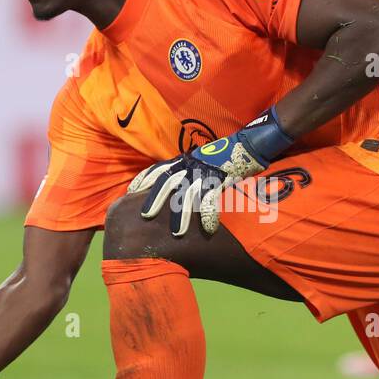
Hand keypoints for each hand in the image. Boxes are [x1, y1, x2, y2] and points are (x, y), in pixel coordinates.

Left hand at [128, 133, 266, 236]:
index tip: (130, 193)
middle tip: (144, 216)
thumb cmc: (223, 157)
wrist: (248, 144)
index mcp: (183, 160)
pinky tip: (209, 229)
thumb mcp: (198, 161)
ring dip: (181, 215)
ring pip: (187, 194)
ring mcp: (204, 171)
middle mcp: (190, 165)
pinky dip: (210, 215)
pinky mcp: (220, 178)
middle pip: (166, 181)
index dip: (143, 180)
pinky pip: (212, 199)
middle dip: (155, 199)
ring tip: (177, 233)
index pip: (157, 169)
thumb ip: (186, 171)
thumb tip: (175, 188)